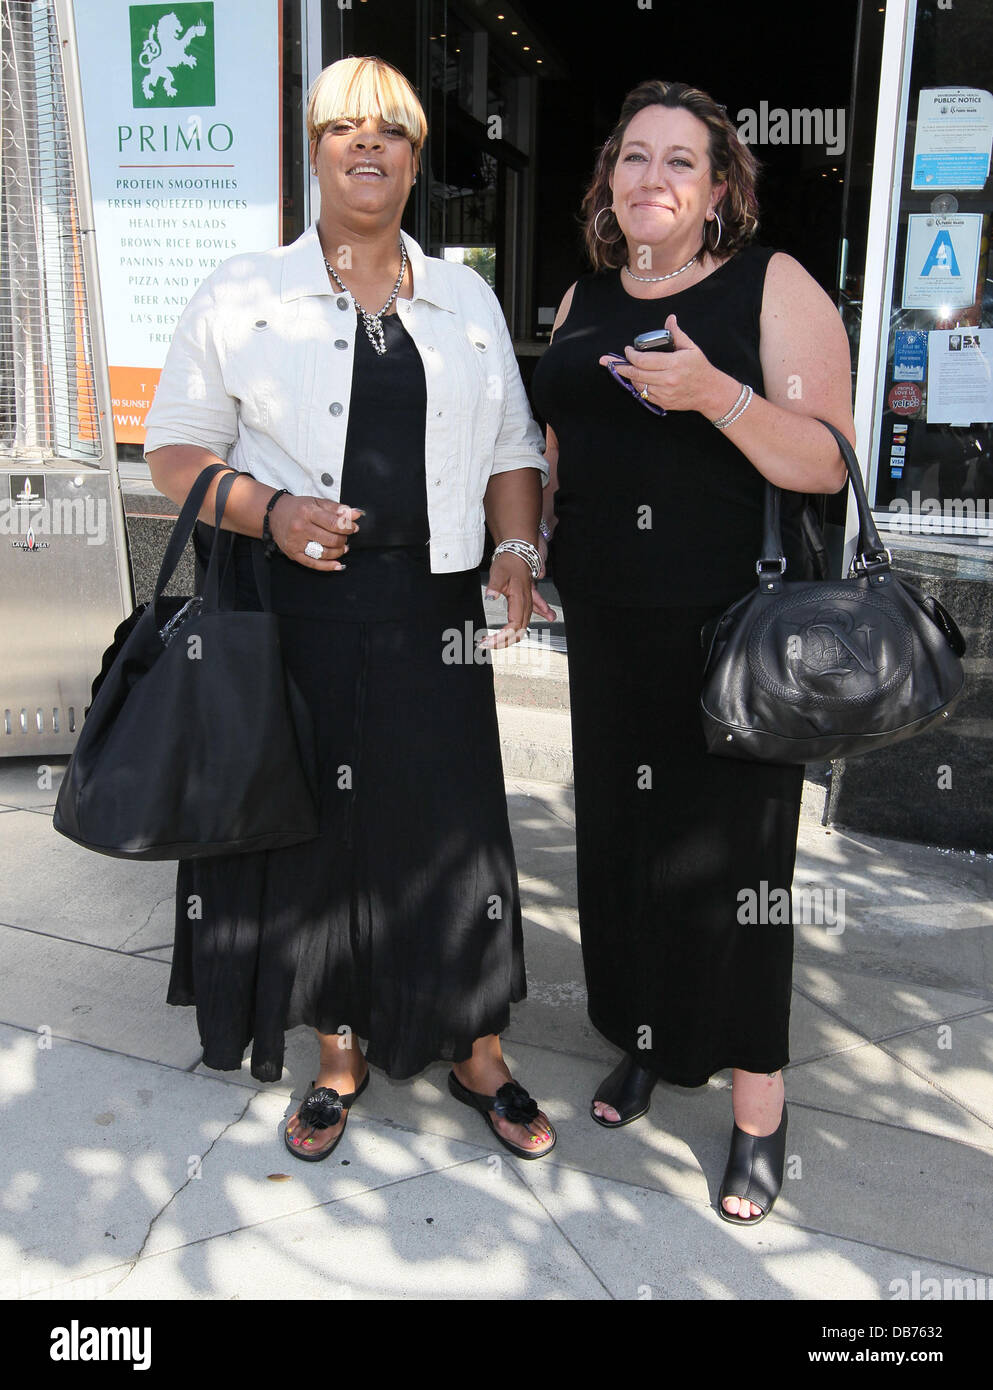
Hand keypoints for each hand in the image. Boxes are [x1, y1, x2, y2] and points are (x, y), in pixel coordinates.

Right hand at [268, 495, 362, 568]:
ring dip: (338, 552)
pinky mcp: (293, 553)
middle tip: (345, 537)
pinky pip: (313, 564)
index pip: (334, 523)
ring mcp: (296, 542)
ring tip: (342, 547)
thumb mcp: (317, 502)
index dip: (348, 527)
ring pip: (324, 553)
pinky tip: (337, 565)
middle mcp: (300, 527)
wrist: (274, 514)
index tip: (353, 527)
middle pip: (331, 540)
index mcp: (308, 512)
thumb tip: (357, 514)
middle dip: (343, 539)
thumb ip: (338, 508)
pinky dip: (328, 566)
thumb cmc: (298, 508)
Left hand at [479, 550, 551, 648]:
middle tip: (486, 644)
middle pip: (518, 632)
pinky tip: (544, 622)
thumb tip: (490, 596)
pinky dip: (529, 625)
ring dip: (509, 637)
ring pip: (523, 627)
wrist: (519, 551)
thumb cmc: (509, 562)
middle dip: (502, 642)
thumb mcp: (498, 573)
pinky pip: (531, 616)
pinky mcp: (527, 601)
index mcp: (520, 600)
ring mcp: (528, 603)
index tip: (488, 640)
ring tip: (494, 642)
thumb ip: (494, 586)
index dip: (502, 637)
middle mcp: (526, 604)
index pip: (513, 627)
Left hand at [598, 313, 735, 416]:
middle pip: (636, 374)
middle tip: (609, 361)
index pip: (643, 360)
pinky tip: (639, 379)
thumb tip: (670, 318)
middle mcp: (668, 380)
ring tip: (626, 368)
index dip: (631, 355)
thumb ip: (677, 334)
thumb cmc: (699, 368)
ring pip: (638, 385)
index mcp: (674, 364)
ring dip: (630, 376)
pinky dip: (639, 386)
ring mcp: (665, 394)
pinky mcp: (663, 403)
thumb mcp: (691, 348)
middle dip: (620, 367)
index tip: (627, 350)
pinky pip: (645, 394)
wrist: (709, 392)